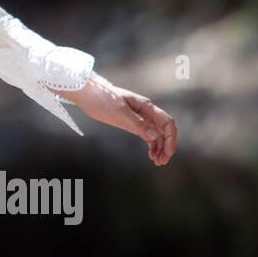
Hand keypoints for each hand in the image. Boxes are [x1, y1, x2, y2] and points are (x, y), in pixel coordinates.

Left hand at [57, 72, 177, 165]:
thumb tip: (156, 135)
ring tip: (158, 162)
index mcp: (146, 106)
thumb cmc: (102, 99)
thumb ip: (138, 124)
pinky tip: (151, 155)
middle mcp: (146, 112)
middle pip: (164, 130)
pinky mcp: (131, 123)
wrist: (86, 94)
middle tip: (162, 161)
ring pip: (156, 134)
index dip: (171, 138)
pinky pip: (146, 135)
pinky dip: (151, 145)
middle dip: (167, 146)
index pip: (167, 122)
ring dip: (160, 147)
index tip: (168, 153)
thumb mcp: (120, 113)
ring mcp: (139, 118)